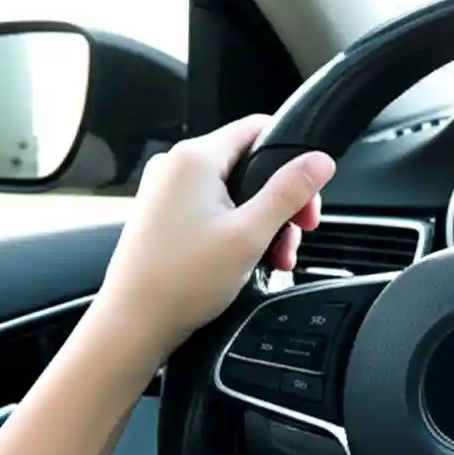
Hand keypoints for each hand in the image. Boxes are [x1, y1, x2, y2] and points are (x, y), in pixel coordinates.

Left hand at [96, 115, 335, 364]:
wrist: (134, 325)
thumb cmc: (180, 282)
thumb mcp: (251, 233)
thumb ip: (289, 192)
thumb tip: (319, 161)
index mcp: (195, 158)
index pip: (258, 129)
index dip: (292, 157)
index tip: (309, 195)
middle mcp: (176, 167)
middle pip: (251, 165)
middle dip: (282, 202)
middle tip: (297, 234)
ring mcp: (167, 192)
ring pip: (235, 192)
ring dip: (264, 222)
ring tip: (274, 257)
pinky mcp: (165, 216)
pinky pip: (215, 210)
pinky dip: (239, 230)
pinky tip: (250, 258)